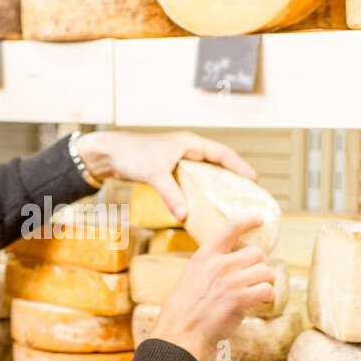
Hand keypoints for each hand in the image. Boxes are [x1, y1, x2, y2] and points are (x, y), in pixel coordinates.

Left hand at [74, 130, 257, 221]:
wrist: (107, 153)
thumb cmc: (131, 155)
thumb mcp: (154, 175)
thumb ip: (171, 195)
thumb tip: (185, 217)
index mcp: (189, 143)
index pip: (222, 153)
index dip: (239, 166)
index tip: (253, 180)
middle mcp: (186, 148)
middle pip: (217, 161)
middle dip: (233, 175)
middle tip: (247, 193)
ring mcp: (177, 158)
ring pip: (204, 170)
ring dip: (217, 182)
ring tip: (231, 200)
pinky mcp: (167, 168)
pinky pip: (191, 178)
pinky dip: (200, 188)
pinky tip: (203, 203)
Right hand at [149, 215, 276, 360]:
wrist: (179, 335)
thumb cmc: (182, 312)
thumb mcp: (190, 278)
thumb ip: (210, 268)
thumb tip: (230, 267)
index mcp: (204, 255)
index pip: (230, 227)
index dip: (248, 220)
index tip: (259, 219)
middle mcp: (219, 264)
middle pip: (257, 253)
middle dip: (261, 265)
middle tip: (257, 278)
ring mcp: (231, 281)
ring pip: (267, 271)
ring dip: (268, 281)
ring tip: (260, 291)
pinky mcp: (240, 299)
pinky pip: (268, 290)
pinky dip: (269, 297)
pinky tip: (262, 302)